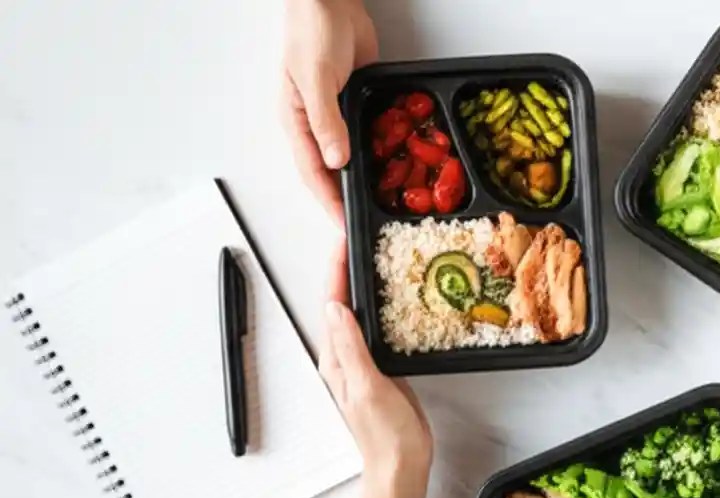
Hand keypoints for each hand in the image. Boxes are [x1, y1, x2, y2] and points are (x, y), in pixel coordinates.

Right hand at [281, 0, 377, 226]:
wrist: (331, 0)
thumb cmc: (311, 31)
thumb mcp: (316, 77)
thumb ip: (326, 120)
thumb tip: (336, 160)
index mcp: (297, 121)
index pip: (313, 174)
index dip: (329, 202)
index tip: (344, 226)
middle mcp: (317, 124)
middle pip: (332, 172)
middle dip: (346, 198)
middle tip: (365, 223)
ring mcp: (339, 114)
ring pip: (352, 156)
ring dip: (365, 178)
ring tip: (381, 204)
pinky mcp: (359, 102)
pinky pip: (371, 134)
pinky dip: (382, 150)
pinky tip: (396, 166)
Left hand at [319, 241, 432, 497]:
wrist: (401, 466)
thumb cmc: (386, 434)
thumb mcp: (369, 385)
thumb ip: (352, 346)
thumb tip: (335, 307)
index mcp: (335, 359)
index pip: (331, 304)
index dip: (336, 269)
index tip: (343, 239)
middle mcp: (343, 358)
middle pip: (339, 303)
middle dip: (345, 269)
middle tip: (357, 238)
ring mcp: (361, 364)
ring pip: (356, 314)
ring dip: (360, 286)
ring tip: (371, 258)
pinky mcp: (380, 369)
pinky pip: (373, 329)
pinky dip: (377, 308)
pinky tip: (391, 300)